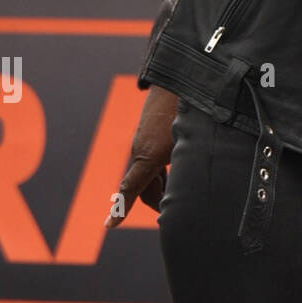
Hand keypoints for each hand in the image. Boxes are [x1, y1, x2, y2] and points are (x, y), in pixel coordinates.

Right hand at [105, 85, 178, 226]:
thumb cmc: (189, 110)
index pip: (129, 188)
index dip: (120, 209)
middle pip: (143, 188)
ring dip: (161, 187)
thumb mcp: (192, 140)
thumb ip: (189, 163)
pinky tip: (177, 171)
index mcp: (149, 155)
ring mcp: (142, 141)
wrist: (179, 77)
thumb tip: (192, 188)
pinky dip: (161, 174)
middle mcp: (140, 150)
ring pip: (147, 175)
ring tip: (180, 194)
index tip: (109, 225)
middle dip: (157, 201)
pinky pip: (150, 162)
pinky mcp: (148, 134)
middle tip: (173, 212)